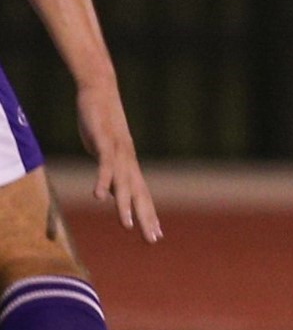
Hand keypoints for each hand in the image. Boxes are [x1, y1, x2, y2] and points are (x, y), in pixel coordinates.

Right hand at [76, 82, 159, 242]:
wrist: (100, 90)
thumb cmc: (101, 123)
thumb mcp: (104, 152)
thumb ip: (108, 173)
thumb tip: (107, 194)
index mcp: (128, 164)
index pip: (142, 194)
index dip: (149, 214)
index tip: (156, 235)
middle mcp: (128, 160)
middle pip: (139, 193)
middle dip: (146, 217)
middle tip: (153, 239)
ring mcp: (117, 151)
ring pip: (124, 183)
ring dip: (125, 204)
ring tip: (128, 225)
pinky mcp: (103, 140)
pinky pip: (105, 164)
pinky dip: (103, 179)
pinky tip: (99, 195)